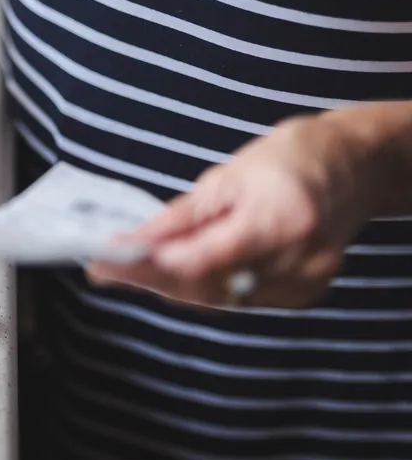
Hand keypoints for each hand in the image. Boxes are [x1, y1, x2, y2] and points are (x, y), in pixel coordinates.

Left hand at [86, 105, 396, 308]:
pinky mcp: (303, 293)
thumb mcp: (227, 176)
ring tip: (130, 270)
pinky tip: (177, 275)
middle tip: (104, 269)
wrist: (356, 167)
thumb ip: (180, 217)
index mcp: (278, 219)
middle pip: (205, 286)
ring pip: (218, 299)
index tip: (104, 261)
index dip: (146, 265)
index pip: (198, 259)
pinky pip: (239, 300)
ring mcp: (304, 281)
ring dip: (171, 286)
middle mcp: (296, 259)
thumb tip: (133, 240)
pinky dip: (204, 287)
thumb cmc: (291, 158)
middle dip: (149, 278)